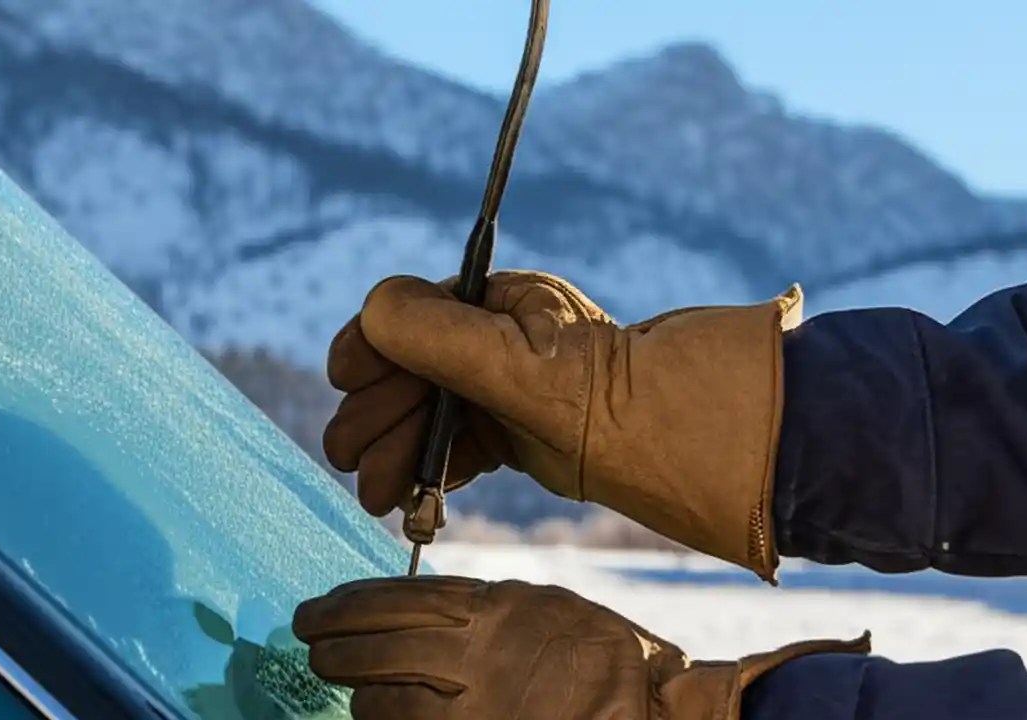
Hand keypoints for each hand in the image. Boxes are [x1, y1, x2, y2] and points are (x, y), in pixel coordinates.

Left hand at [293, 576, 868, 719]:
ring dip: (355, 691)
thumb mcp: (533, 604)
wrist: (644, 708)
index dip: (348, 604)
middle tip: (310, 639)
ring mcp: (473, 705)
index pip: (396, 600)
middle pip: (378, 644)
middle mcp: (474, 653)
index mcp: (489, 608)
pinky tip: (371, 713)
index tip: (319, 608)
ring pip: (383, 698)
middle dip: (334, 643)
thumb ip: (476, 606)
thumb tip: (413, 609)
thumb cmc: (594, 650)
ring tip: (339, 678)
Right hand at [322, 271, 802, 579]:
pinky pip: (457, 445)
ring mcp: (504, 386)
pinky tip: (413, 498)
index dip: (371, 347)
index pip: (411, 316)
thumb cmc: (611, 399)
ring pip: (430, 414)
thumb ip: (442, 335)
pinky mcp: (515, 430)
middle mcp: (497, 338)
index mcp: (498, 302)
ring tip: (377, 496)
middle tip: (348, 459)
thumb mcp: (521, 364)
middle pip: (412, 371)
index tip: (344, 381)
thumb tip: (375, 310)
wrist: (682, 450)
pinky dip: (432, 469)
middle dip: (377, 414)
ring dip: (397, 451)